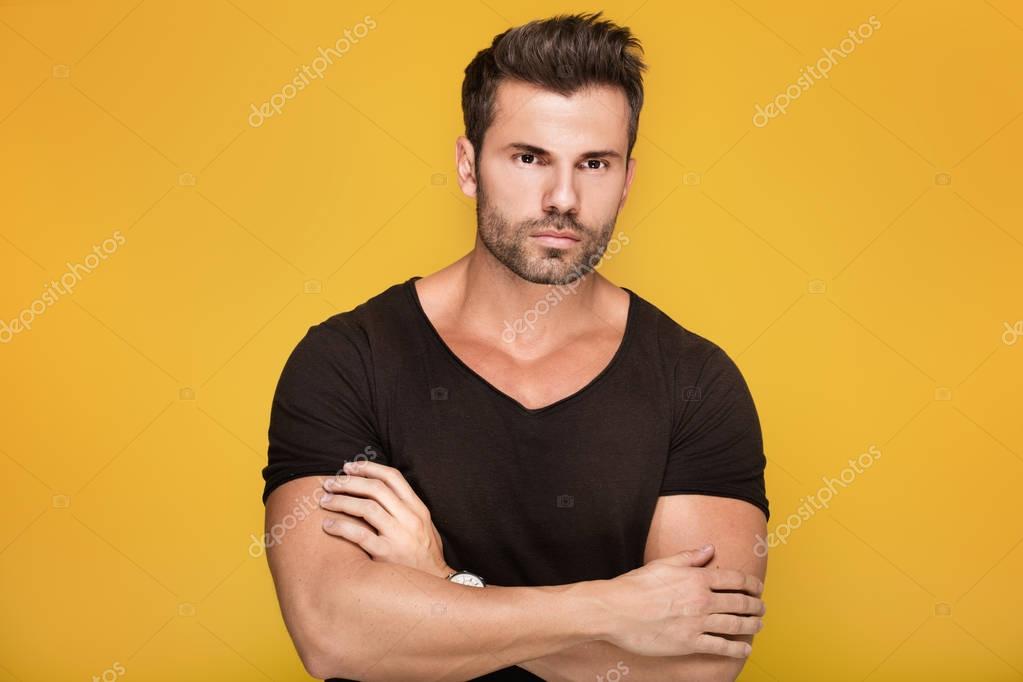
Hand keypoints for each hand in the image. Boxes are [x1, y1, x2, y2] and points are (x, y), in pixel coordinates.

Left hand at [318, 460, 453, 578]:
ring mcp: (399, 535)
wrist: (436, 583)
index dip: (368, 468)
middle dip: (349, 482)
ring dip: (341, 501)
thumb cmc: (425, 554)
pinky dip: (341, 526)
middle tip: (330, 483)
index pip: (392, 477)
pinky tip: (327, 525)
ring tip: (324, 501)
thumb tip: (377, 489)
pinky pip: (359, 535)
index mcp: (417, 507)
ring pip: (366, 508)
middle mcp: (409, 518)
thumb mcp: (423, 524)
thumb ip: (404, 507)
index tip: (349, 467)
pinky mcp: (387, 554)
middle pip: (375, 489)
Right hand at [597, 545, 764, 658]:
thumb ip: (689, 557)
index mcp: (697, 578)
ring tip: (758, 625)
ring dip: (752, 625)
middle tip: (761, 608)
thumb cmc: (635, 586)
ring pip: (735, 624)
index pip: (735, 579)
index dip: (752, 584)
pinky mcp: (689, 643)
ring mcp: (697, 623)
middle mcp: (701, 600)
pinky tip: (744, 648)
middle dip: (756, 605)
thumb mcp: (663, 564)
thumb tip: (708, 549)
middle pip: (740, 602)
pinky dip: (736, 648)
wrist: (615, 610)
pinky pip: (720, 646)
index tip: (757, 587)